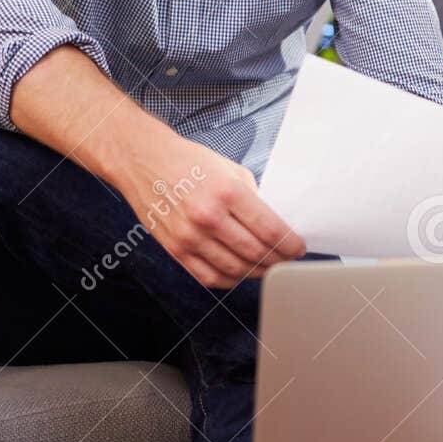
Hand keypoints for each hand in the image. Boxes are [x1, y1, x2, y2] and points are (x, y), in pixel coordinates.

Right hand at [111, 134, 305, 289]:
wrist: (144, 161)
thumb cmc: (189, 162)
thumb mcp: (230, 170)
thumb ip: (253, 198)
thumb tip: (273, 226)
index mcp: (227, 192)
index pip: (270, 230)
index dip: (290, 245)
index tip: (298, 249)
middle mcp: (208, 216)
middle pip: (255, 253)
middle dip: (278, 261)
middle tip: (286, 261)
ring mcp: (189, 236)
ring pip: (235, 269)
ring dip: (257, 273)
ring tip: (268, 268)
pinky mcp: (174, 249)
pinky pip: (208, 276)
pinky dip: (230, 280)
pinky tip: (241, 274)